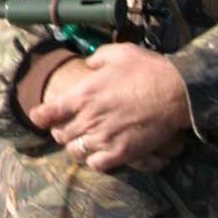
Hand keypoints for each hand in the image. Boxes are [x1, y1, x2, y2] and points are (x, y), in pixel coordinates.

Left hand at [30, 46, 190, 172]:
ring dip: (77, 147)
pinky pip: (96, 165)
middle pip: (61, 134)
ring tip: (85, 142)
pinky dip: (95, 161)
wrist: (177, 92)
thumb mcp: (120, 53)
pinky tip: (101, 154)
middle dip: (62, 131)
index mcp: (84, 94)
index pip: (49, 112)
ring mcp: (104, 138)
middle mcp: (89, 119)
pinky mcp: (121, 152)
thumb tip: (88, 64)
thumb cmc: (149, 69)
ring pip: (75, 151)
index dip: (41, 116)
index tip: (40, 116)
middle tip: (69, 127)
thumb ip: (97, 59)